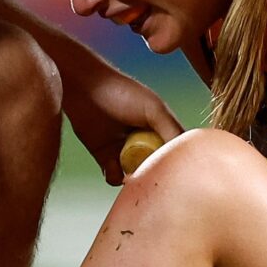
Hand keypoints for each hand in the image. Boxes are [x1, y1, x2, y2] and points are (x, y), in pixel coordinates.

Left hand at [54, 47, 183, 185]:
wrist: (82, 87)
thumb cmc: (120, 91)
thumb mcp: (154, 108)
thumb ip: (172, 130)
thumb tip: (184, 157)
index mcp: (161, 128)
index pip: (176, 152)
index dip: (178, 164)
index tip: (177, 175)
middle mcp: (145, 141)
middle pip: (156, 168)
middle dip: (154, 175)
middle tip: (150, 179)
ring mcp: (124, 150)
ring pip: (136, 176)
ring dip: (135, 179)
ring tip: (130, 174)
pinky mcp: (104, 157)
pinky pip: (115, 177)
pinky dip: (115, 177)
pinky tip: (112, 167)